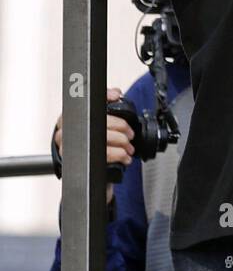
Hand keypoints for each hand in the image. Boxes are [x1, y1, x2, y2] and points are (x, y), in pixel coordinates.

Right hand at [53, 86, 133, 203]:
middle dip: (121, 127)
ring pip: (103, 139)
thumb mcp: (95, 126)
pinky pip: (105, 155)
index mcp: (66, 120)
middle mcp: (65, 134)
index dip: (104, 97)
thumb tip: (115, 94)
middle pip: (98, 122)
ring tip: (128, 148)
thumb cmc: (91, 148)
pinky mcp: (81, 164)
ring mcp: (70, 150)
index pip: (84, 103)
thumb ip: (104, 107)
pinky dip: (119, 155)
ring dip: (122, 143)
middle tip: (129, 134)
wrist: (87, 176)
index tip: (116, 97)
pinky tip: (124, 157)